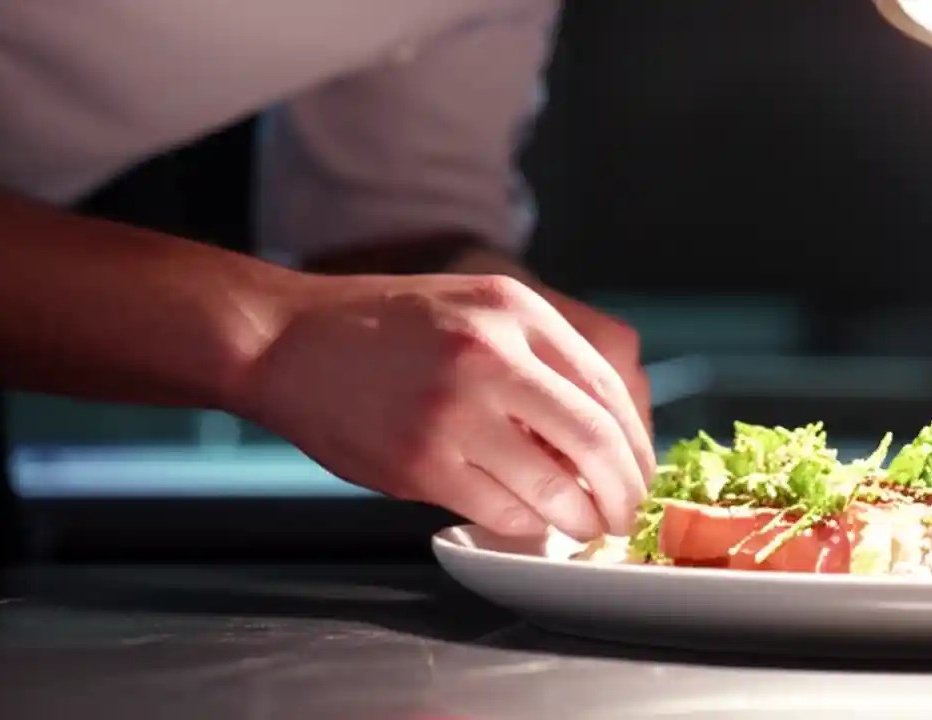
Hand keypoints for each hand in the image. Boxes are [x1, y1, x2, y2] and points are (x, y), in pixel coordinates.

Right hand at [237, 273, 655, 539]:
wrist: (290, 342)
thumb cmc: (388, 328)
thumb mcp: (476, 308)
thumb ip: (540, 357)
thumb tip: (603, 431)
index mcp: (515, 310)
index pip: (606, 387)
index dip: (636, 442)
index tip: (641, 470)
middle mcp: (491, 354)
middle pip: (594, 440)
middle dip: (625, 490)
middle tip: (628, 512)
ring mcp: (453, 411)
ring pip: (553, 486)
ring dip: (581, 518)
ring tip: (586, 525)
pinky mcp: (420, 463)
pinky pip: (500, 509)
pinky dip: (526, 522)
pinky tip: (529, 519)